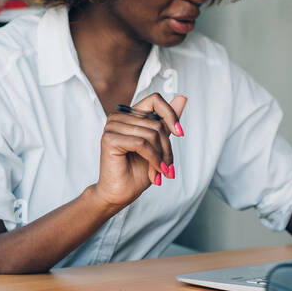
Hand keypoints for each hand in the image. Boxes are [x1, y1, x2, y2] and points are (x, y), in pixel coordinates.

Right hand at [91, 93, 187, 209]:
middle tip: (167, 167)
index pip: (155, 100)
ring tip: (160, 171)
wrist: (122, 193)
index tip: (179, 133)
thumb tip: (182, 97)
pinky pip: (142, 143)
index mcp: (129, 115)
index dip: (170, 114)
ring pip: (151, 133)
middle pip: (156, 123)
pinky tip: (155, 172)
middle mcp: (119, 118)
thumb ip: (167, 121)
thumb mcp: (159, 144)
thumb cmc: (137, 171)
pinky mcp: (109, 139)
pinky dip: (153, 159)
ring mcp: (112, 127)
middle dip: (167, 148)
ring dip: (161, 157)